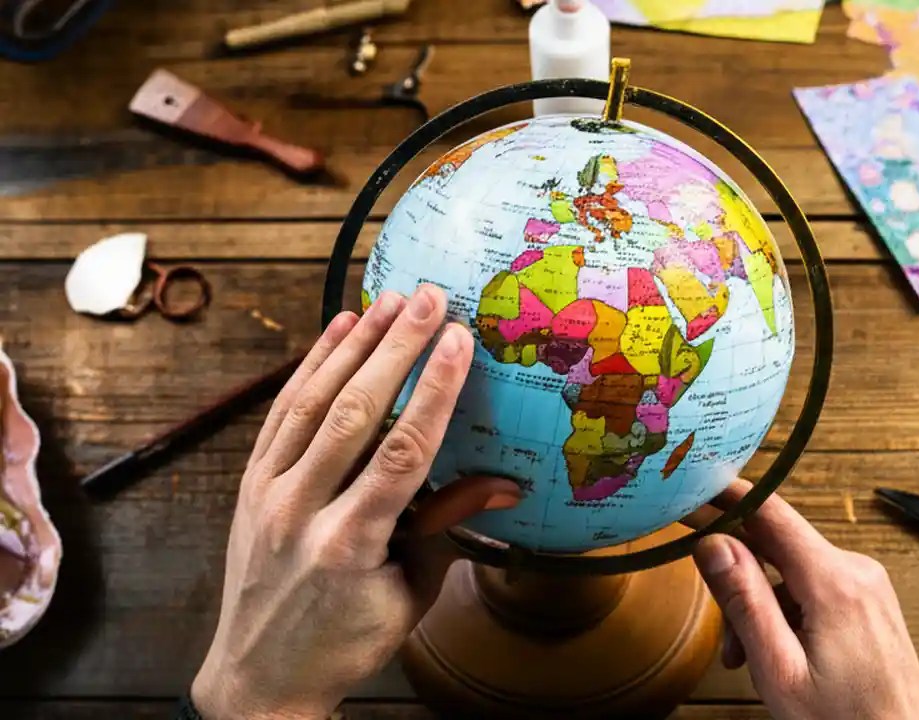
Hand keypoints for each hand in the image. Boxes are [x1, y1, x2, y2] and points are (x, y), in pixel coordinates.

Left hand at [192, 285, 521, 719]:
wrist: (259, 677)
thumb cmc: (346, 641)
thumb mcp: (410, 594)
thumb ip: (447, 527)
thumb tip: (505, 483)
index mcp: (349, 545)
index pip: (401, 453)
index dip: (433, 392)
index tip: (459, 342)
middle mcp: (302, 509)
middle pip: (355, 413)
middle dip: (396, 348)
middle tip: (430, 298)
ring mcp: (269, 492)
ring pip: (313, 402)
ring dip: (354, 344)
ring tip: (391, 299)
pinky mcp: (251, 482)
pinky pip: (282, 412)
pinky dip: (309, 366)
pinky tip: (337, 329)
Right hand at [692, 480, 918, 719]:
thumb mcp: (779, 669)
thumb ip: (744, 602)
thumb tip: (713, 544)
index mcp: (834, 581)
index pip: (770, 512)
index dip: (725, 497)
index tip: (691, 492)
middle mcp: (856, 570)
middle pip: (777, 547)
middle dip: (739, 579)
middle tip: (720, 630)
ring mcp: (867, 585)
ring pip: (792, 573)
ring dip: (762, 607)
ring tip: (748, 659)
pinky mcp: (870, 602)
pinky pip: (815, 589)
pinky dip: (788, 614)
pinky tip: (778, 652)